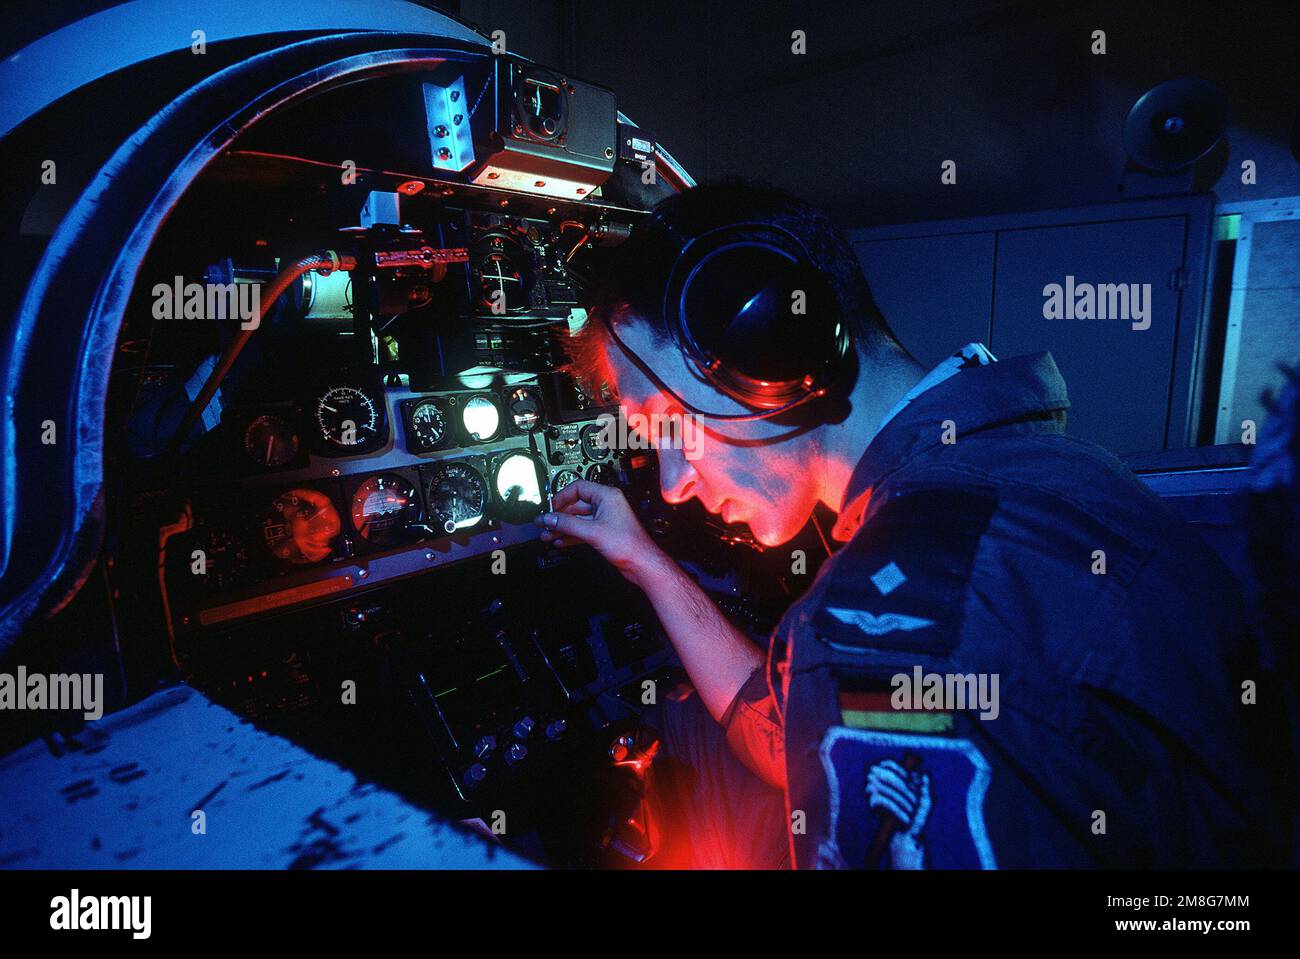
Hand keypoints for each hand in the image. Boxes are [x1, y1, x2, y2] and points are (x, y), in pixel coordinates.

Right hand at [534, 479, 664, 583]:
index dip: (561, 496)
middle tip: (545, 522)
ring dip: (562, 527)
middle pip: (575, 505)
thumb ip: (568, 524)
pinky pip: (582, 530)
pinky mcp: (603, 533)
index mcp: (607, 496)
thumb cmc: (628, 544)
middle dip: (559, 515)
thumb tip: (550, 518)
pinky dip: (570, 535)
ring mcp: (604, 519)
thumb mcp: (592, 531)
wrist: (641, 563)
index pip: (578, 488)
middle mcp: (606, 505)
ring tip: (548, 534)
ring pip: (578, 520)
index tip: (549, 507)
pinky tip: (560, 540)